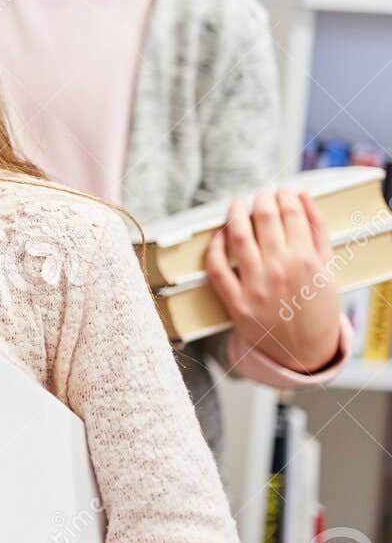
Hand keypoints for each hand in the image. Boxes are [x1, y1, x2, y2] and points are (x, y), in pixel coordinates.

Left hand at [206, 188, 341, 373]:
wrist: (304, 351)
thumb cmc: (317, 308)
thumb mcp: (328, 270)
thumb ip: (318, 230)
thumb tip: (304, 195)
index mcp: (306, 261)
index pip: (291, 213)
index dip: (284, 196)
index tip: (282, 191)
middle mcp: (279, 270)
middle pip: (264, 218)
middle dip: (261, 199)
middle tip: (261, 194)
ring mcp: (255, 286)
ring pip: (237, 236)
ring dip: (235, 213)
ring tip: (237, 204)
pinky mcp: (235, 302)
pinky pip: (216, 267)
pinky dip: (214, 247)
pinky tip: (219, 235)